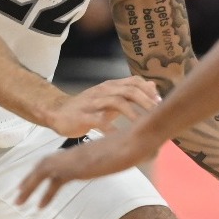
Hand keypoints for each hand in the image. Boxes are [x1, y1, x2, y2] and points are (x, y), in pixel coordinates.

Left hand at [17, 124, 161, 207]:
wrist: (140, 138)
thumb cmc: (141, 143)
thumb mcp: (133, 151)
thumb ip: (134, 153)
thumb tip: (151, 153)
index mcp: (85, 150)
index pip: (60, 161)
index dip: (47, 171)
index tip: (39, 183)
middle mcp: (76, 152)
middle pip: (45, 164)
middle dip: (30, 180)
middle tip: (19, 194)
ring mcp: (75, 158)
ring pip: (42, 171)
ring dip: (28, 186)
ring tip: (18, 201)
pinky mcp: (77, 167)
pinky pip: (51, 179)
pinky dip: (40, 190)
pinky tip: (37, 205)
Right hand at [40, 76, 159, 139]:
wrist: (57, 112)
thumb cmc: (88, 107)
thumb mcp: (110, 97)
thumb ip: (130, 92)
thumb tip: (153, 87)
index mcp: (111, 86)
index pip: (134, 81)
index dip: (149, 91)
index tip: (161, 103)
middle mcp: (103, 91)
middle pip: (128, 90)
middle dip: (145, 101)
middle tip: (157, 114)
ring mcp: (93, 102)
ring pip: (116, 102)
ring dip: (132, 112)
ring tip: (142, 124)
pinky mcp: (83, 116)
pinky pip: (99, 120)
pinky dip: (111, 128)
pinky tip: (120, 136)